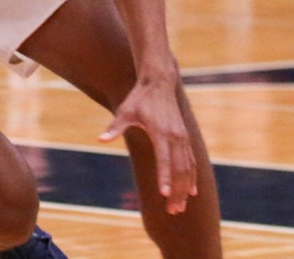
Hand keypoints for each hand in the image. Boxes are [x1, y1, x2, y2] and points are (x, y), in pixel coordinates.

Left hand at [99, 77, 197, 214]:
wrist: (159, 82)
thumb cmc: (140, 98)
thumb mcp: (125, 111)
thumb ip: (115, 128)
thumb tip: (101, 139)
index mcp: (161, 131)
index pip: (164, 159)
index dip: (164, 177)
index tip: (163, 195)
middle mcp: (176, 136)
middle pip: (179, 169)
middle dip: (176, 191)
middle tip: (172, 211)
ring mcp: (183, 137)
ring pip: (188, 168)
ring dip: (185, 188)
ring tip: (180, 207)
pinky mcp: (186, 138)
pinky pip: (191, 161)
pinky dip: (192, 177)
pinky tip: (192, 191)